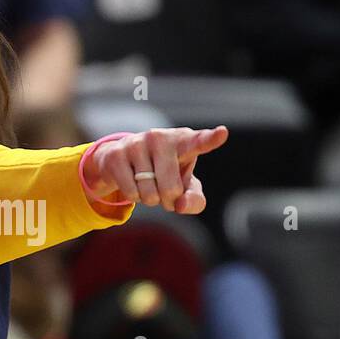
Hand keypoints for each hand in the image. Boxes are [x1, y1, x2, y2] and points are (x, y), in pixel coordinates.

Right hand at [82, 126, 228, 213]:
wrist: (122, 159)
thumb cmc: (164, 173)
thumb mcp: (184, 187)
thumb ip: (194, 200)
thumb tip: (180, 205)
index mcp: (184, 141)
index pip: (199, 142)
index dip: (211, 139)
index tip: (223, 133)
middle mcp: (161, 137)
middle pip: (171, 189)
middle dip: (168, 200)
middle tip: (164, 189)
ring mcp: (137, 143)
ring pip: (150, 194)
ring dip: (150, 199)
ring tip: (147, 183)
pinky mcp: (116, 155)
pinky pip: (131, 193)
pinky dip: (134, 197)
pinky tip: (133, 183)